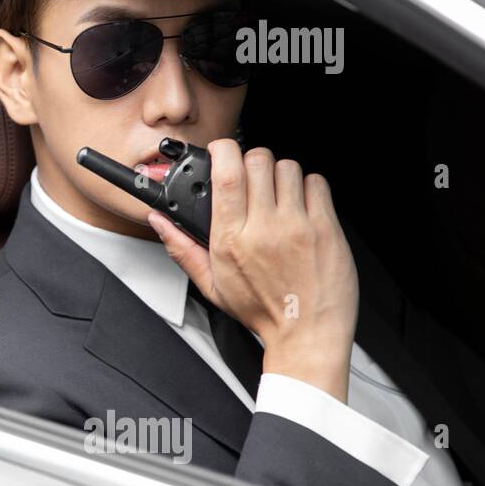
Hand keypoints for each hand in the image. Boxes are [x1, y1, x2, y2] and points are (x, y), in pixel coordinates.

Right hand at [146, 139, 356, 402]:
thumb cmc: (262, 312)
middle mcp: (264, 228)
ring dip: (279, 174)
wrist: (307, 334)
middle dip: (252, 162)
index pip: (226, 174)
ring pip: (288, 168)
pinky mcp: (326, 228)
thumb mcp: (211, 284)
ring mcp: (298, 226)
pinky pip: (317, 184)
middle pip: (258, 161)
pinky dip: (307, 186)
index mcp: (231, 239)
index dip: (223, 150)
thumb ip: (182, 248)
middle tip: (251, 178)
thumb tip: (159, 222)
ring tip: (277, 194)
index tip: (222, 151)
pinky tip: (300, 204)